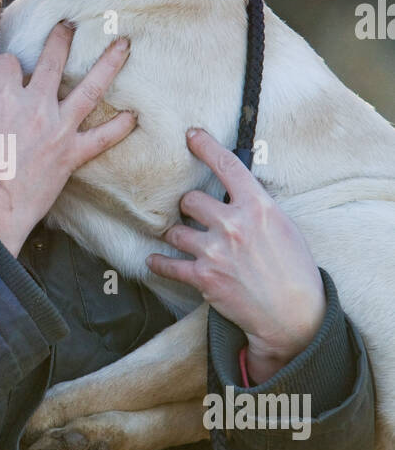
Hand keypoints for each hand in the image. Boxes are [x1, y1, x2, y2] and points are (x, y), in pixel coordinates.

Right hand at [0, 23, 136, 256]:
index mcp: (3, 100)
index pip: (6, 65)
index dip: (5, 67)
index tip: (6, 73)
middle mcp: (36, 107)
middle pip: (52, 61)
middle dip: (61, 39)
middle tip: (70, 26)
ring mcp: (59, 129)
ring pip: (90, 88)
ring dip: (108, 64)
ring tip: (123, 45)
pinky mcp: (72, 155)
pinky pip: (103, 137)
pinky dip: (119, 128)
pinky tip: (132, 118)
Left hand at [145, 127, 326, 382]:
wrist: (293, 314)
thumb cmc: (295, 269)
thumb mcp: (284, 226)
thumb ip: (258, 207)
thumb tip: (237, 193)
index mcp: (258, 206)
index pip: (227, 166)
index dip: (206, 146)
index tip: (191, 136)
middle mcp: (234, 224)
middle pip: (190, 200)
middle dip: (189, 207)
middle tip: (192, 214)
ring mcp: (215, 251)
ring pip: (176, 231)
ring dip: (176, 234)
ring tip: (180, 238)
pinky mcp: (203, 277)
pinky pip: (168, 265)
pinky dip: (159, 263)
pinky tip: (154, 260)